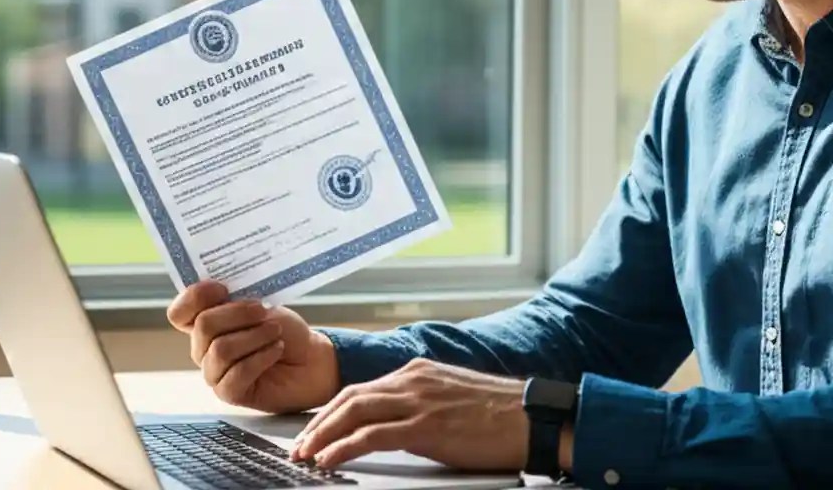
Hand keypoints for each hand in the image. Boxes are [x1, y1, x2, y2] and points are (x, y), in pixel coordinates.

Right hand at [167, 281, 340, 413]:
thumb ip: (236, 299)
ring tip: (276, 333)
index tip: (223, 289)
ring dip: (255, 336)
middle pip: (204, 325)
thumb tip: (221, 289)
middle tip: (264, 312)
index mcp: (206, 323)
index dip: (195, 297)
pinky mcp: (229, 393)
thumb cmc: (284, 331)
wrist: (310, 359)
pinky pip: (237, 373)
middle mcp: (203, 349)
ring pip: (221, 349)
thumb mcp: (262, 306)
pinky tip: (276, 350)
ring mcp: (214, 372)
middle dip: (239, 314)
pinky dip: (262, 357)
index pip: (179, 312)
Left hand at [290, 358, 571, 472]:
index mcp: (419, 371)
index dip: (333, 410)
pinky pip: (372, 436)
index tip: (316, 429)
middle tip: (299, 445)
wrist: (533, 416)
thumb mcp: (453, 396)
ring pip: (354, 412)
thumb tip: (397, 421)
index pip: (362, 388)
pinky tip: (328, 460)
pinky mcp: (426, 427)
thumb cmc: (501, 412)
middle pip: (349, 397)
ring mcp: (419, 401)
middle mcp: (413, 379)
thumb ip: (422, 401)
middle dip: (319, 423)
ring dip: (323, 435)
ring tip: (305, 455)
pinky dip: (343, 448)